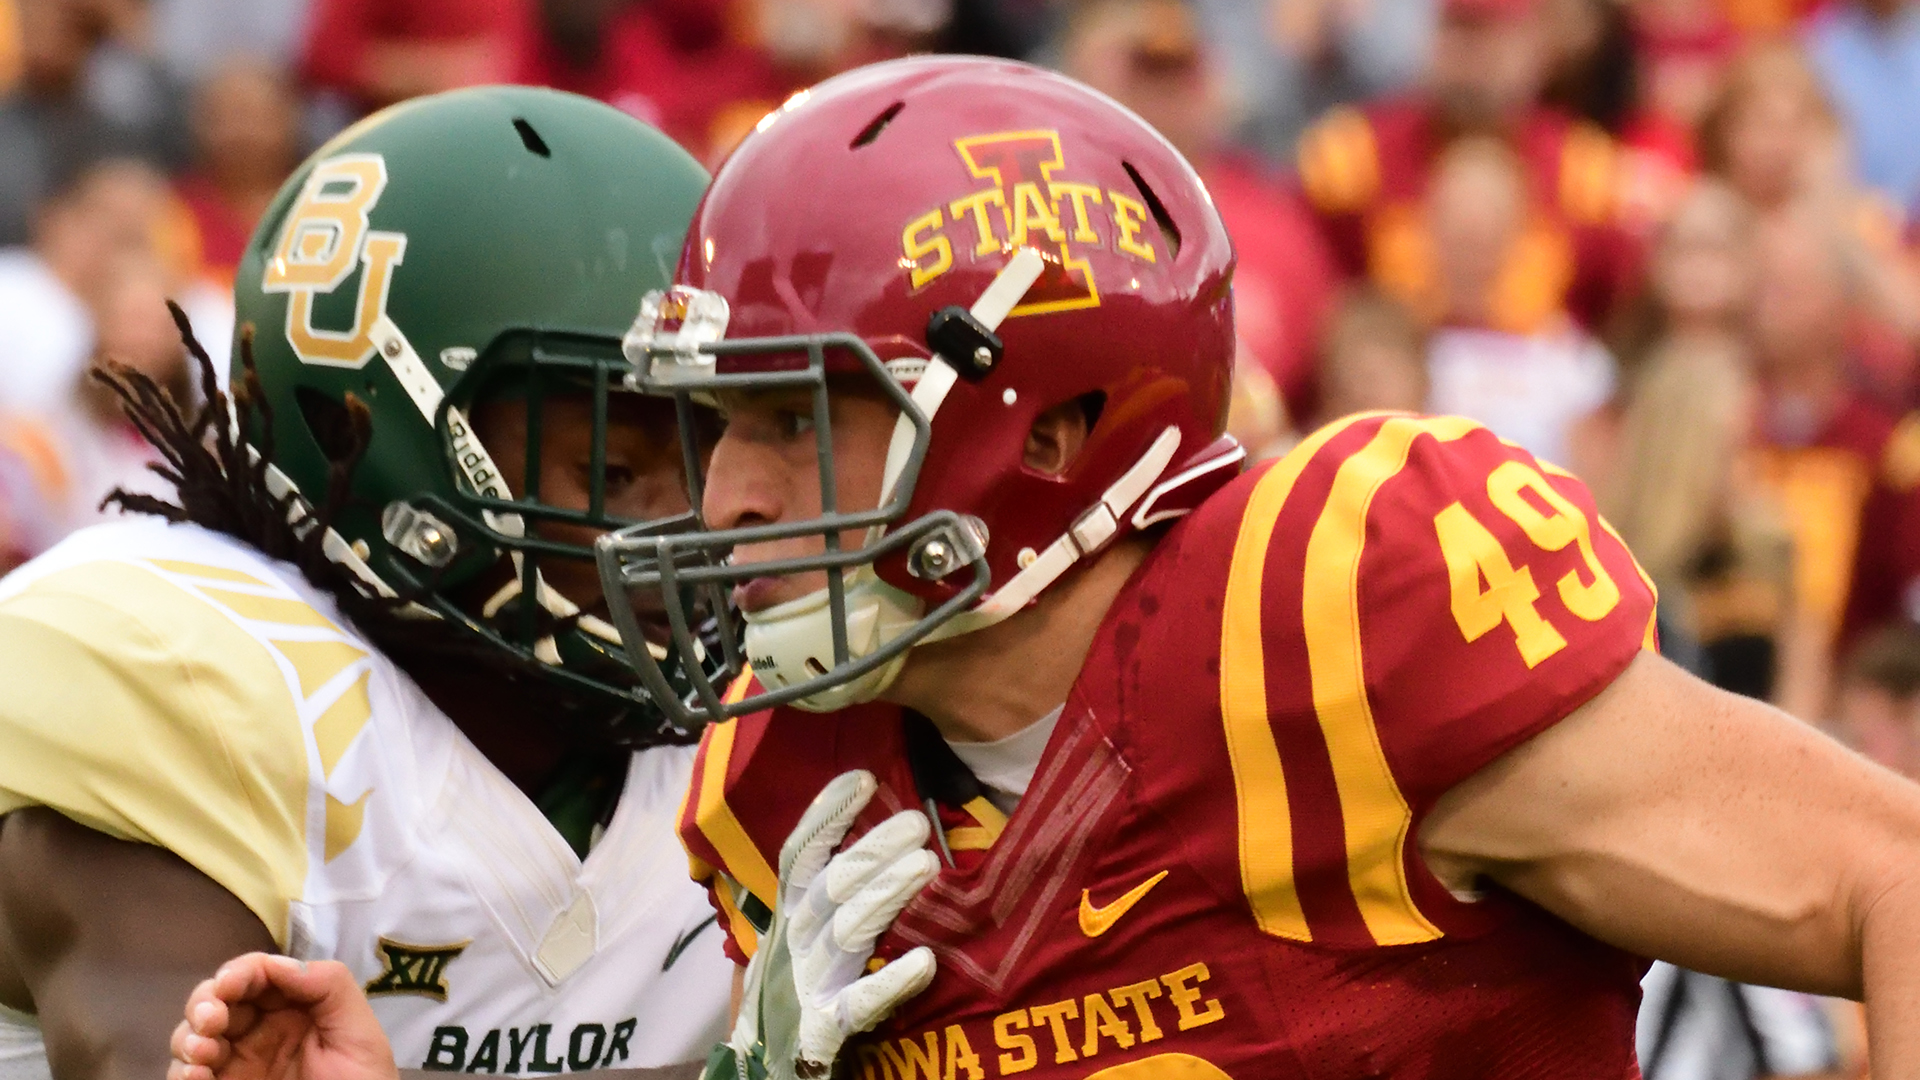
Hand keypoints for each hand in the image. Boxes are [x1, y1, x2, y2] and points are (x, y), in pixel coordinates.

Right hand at [168, 954, 396, 1079]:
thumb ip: (328, 987)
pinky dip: (183, 1070)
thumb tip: (278, 963)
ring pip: (194, 1036)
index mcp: (295, 1007)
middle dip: (206, 1002)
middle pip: (216, 1000)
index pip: (257, 975)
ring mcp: (238, 1062)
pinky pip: (188, 1075)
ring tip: (204, 1052)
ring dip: (189, 1036)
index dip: (239, 972)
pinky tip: (196, 1073)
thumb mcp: (359, 1034)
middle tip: (212, 1020)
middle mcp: (261, 1030)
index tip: (230, 985)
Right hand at [780, 772, 938, 1076]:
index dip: (827, 813)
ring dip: (886, 895)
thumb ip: (832, 888)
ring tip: (926, 865)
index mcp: (791, 913)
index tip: (864, 777)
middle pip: (832, 886)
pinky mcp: (824, 1028)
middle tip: (917, 822)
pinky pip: (858, 1002)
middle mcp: (796, 941)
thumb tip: (883, 832)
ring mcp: (808, 983)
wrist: (767, 1064)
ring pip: (847, 931)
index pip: (800, 853)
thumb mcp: (805, 931)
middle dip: (872, 850)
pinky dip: (890, 981)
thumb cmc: (801, 985)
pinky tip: (925, 962)